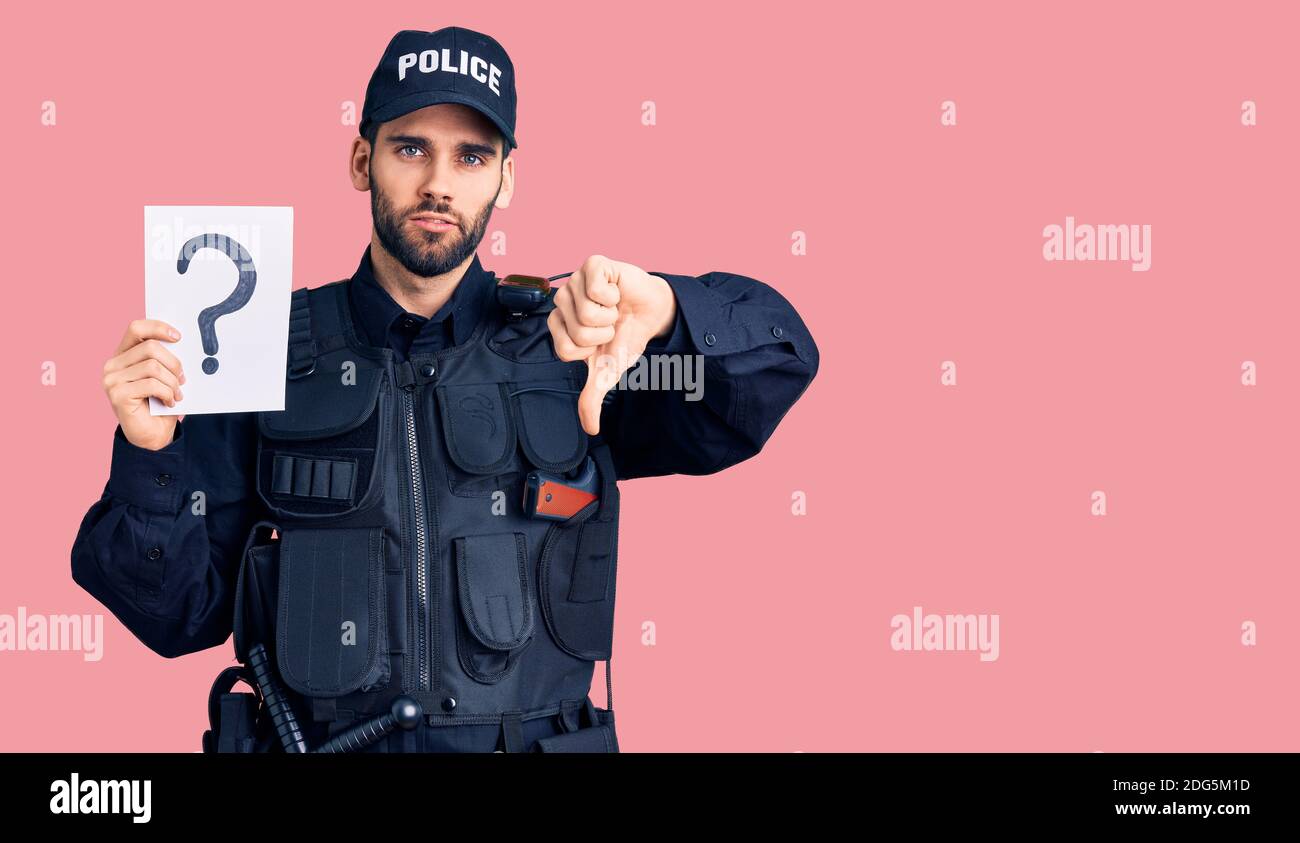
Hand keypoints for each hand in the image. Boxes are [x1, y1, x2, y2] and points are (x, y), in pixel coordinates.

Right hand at [103, 319, 186, 450]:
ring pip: (153, 367)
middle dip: (174, 363)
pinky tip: (169, 403)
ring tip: (177, 394)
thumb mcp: (164, 376)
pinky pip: (151, 385)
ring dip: (172, 382)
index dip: (158, 327)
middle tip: (183, 379)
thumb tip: (182, 342)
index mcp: (123, 355)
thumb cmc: (159, 404)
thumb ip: (165, 359)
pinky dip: (167, 393)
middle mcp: (112, 365)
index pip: (136, 328)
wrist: (151, 436)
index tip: (179, 337)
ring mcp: (112, 380)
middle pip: (150, 348)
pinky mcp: (117, 395)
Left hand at [547, 255, 675, 433]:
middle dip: (603, 333)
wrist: (652, 314)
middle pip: (576, 333)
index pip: (566, 349)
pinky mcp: (593, 264)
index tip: (601, 341)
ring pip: (587, 313)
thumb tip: (590, 429)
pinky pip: (596, 289)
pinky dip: (614, 295)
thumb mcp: (608, 372)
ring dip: (610, 316)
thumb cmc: (625, 338)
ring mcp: (575, 280)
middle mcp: (562, 302)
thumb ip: (592, 397)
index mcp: (558, 326)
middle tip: (611, 323)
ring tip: (614, 309)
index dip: (591, 350)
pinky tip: (617, 292)